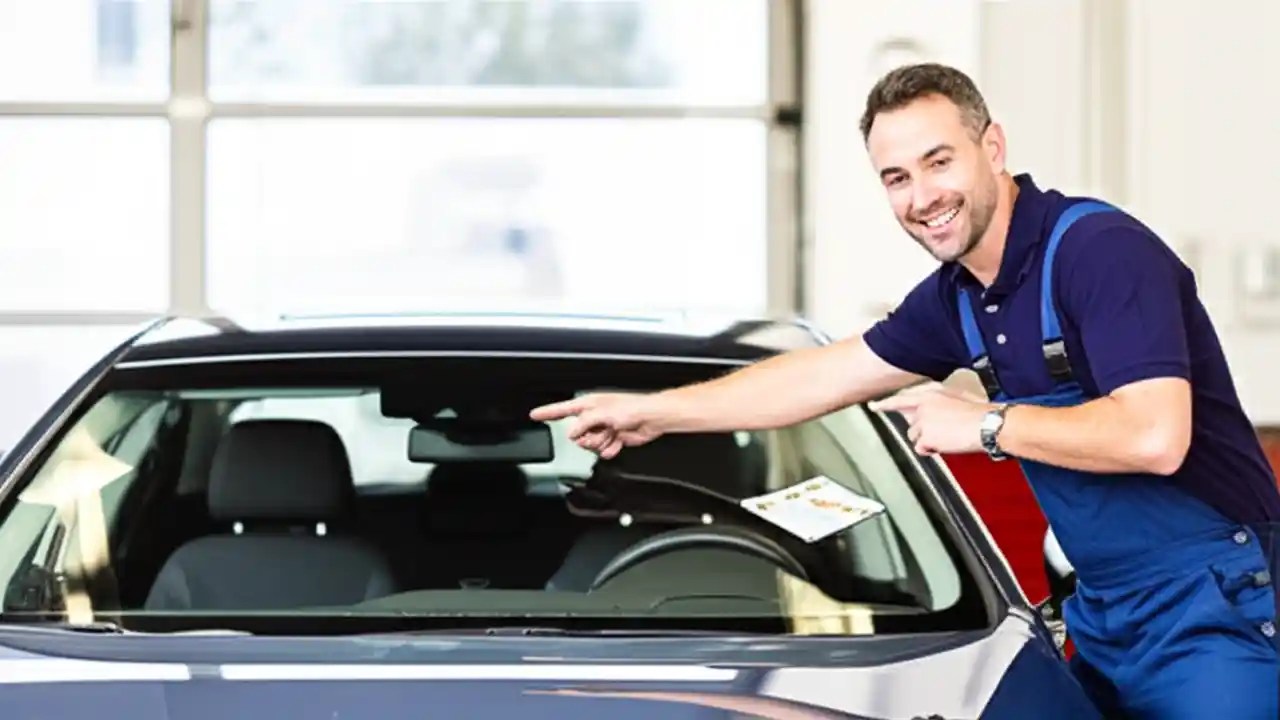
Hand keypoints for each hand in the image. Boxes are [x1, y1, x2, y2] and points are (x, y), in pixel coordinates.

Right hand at [529, 392, 662, 458]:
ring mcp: (604, 428)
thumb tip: (572, 433)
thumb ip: (583, 423)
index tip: (534, 414)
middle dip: (587, 438)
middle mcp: (595, 416)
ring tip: (612, 435)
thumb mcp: (602, 414)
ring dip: (600, 443)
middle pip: (577, 434)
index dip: (547, 412)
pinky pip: (603, 451)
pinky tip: (617, 442)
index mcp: (589, 405)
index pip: (562, 409)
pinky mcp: (614, 438)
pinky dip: (610, 449)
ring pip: (590, 445)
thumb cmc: (632, 409)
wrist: (652, 418)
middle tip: (600, 432)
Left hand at [867, 382, 995, 455]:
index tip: (874, 407)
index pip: (901, 398)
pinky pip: (921, 448)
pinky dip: (932, 450)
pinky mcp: (925, 435)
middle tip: (940, 433)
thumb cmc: (979, 413)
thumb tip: (930, 414)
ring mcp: (922, 420)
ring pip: (915, 436)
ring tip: (949, 436)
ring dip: (929, 440)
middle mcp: (923, 405)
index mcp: (930, 393)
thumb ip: (937, 404)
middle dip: (922, 431)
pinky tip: (947, 443)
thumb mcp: (957, 398)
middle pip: (911, 423)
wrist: (987, 424)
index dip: (886, 404)